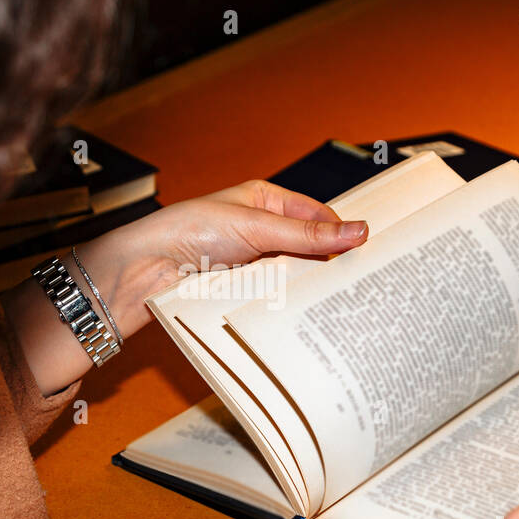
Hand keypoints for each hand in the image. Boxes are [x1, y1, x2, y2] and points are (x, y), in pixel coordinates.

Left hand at [2, 180, 367, 394]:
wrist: (144, 270)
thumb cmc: (188, 231)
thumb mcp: (255, 226)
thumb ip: (307, 233)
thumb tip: (360, 230)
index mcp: (266, 201)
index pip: (318, 215)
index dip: (343, 233)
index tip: (373, 252)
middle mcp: (262, 232)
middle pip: (311, 249)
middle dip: (333, 264)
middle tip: (367, 283)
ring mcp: (254, 264)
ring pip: (297, 277)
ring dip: (313, 289)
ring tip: (346, 304)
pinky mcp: (244, 292)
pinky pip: (278, 299)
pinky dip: (293, 307)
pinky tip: (311, 317)